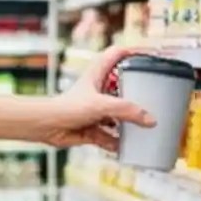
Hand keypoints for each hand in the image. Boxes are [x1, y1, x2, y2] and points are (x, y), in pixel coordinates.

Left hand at [34, 45, 155, 150]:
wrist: (45, 127)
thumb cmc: (67, 107)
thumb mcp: (101, 104)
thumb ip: (127, 111)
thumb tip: (150, 120)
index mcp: (98, 74)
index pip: (118, 54)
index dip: (135, 51)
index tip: (153, 55)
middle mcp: (99, 90)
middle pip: (123, 86)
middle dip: (138, 92)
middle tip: (155, 95)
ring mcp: (96, 109)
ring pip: (119, 114)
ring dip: (130, 121)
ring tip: (147, 125)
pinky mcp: (93, 127)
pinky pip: (111, 136)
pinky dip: (118, 143)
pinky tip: (128, 148)